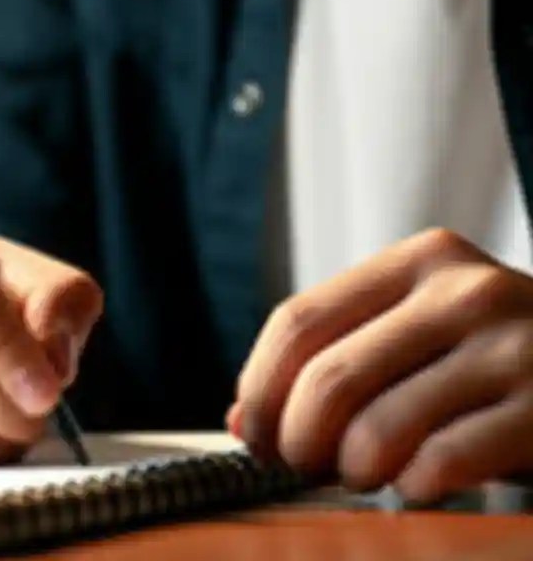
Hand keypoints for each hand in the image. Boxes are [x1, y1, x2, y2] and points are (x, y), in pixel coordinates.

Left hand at [233, 228, 532, 501]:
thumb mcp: (420, 335)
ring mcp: (513, 348)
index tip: (254, 431)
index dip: (260, 387)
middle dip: (297, 441)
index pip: (299, 321)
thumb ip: (336, 360)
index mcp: (420, 261)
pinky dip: (411, 488)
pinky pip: (439, 465)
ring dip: (353, 471)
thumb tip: (243, 418)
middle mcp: (466, 292)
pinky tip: (419, 483)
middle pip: (328, 378)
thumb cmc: (495, 362)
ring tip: (366, 474)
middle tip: (304, 466)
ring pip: (377, 430)